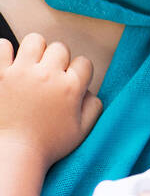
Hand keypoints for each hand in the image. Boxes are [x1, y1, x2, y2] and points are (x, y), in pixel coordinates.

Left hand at [0, 33, 101, 168]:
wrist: (13, 155)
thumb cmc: (46, 146)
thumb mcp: (81, 131)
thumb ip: (93, 107)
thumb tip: (89, 90)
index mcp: (70, 88)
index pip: (84, 62)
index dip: (78, 72)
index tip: (69, 83)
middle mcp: (48, 76)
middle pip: (60, 48)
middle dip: (57, 61)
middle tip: (49, 77)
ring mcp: (21, 73)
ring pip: (35, 40)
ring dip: (35, 51)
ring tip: (30, 67)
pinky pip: (3, 46)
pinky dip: (6, 53)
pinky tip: (9, 66)